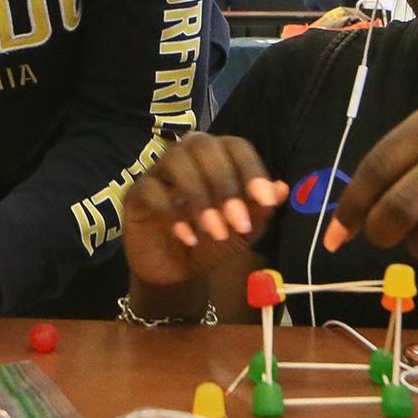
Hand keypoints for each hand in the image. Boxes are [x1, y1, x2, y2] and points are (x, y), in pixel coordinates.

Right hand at [122, 133, 286, 286]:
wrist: (177, 272)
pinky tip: (188, 237)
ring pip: (175, 159)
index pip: (236, 146)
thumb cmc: (213, 243)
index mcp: (218, 158)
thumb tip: (282, 189)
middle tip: (236, 220)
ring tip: (213, 230)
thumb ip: (260, 210)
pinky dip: (172, 213)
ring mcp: (159, 171)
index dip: (252, 169)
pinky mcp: (136, 193)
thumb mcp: (242, 232)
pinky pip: (150, 189)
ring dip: (199, 196)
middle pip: (204, 145)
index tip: (266, 200)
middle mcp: (187, 156)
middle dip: (224, 183)